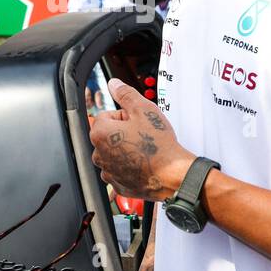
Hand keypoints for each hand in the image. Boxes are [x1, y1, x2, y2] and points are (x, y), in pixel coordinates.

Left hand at [89, 79, 193, 199]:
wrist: (172, 174)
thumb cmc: (158, 144)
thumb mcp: (143, 109)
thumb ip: (125, 94)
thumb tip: (114, 84)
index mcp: (100, 134)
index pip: (106, 116)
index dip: (123, 116)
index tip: (136, 121)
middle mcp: (99, 155)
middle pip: (108, 135)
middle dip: (122, 133)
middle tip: (142, 135)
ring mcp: (108, 172)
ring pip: (114, 154)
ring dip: (125, 150)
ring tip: (144, 150)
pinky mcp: (118, 185)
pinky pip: (120, 171)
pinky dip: (129, 167)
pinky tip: (144, 163)